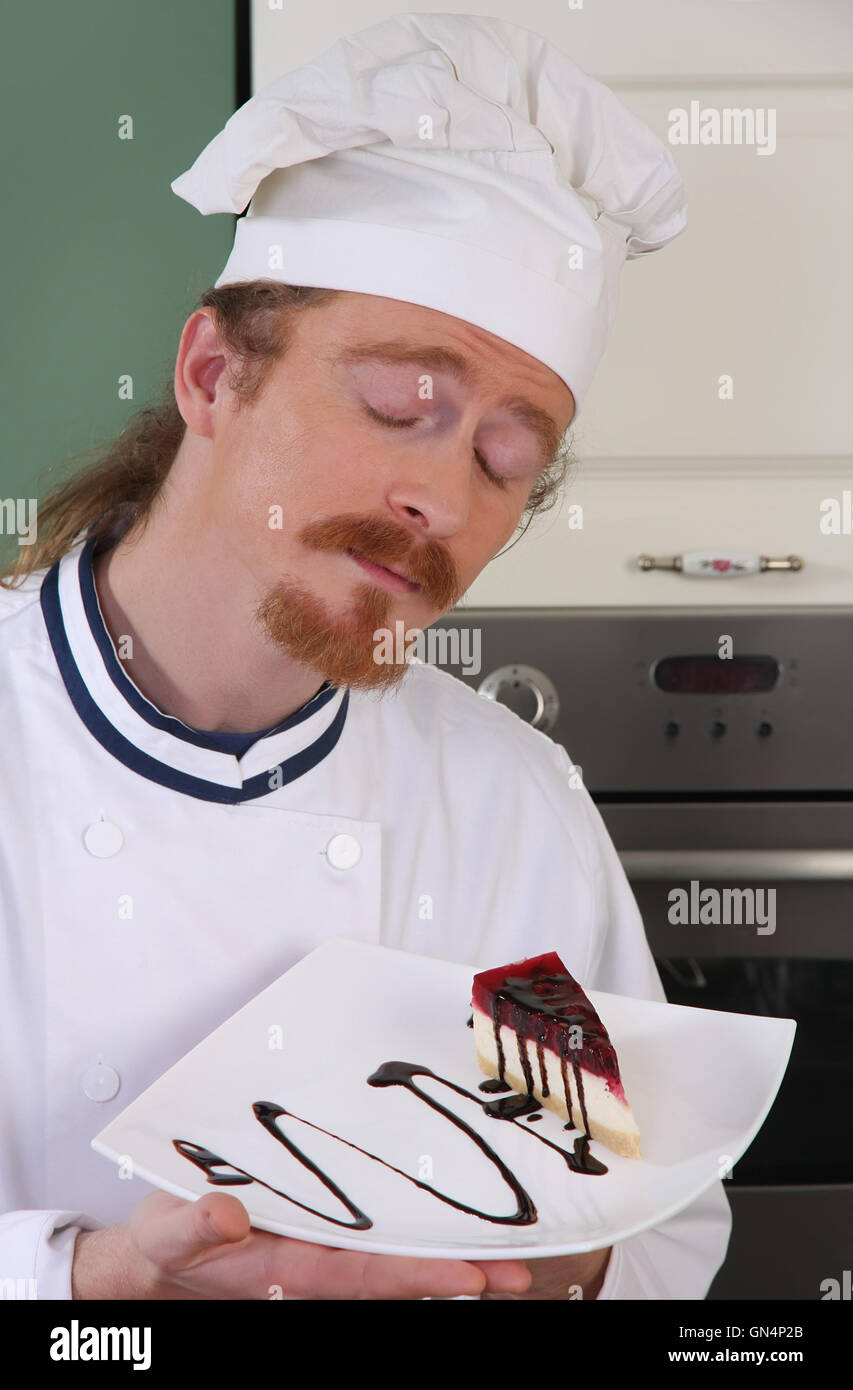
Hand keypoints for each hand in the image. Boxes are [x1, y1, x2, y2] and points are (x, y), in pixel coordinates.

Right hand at [71, 1191, 533, 1299]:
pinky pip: (377, 1237)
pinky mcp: (323, 1233)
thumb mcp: (169, 1234)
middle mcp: (317, 1264)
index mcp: (289, 1269)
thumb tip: (229, 1218)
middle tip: (520, 1273)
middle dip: (459, 1273)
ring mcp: (323, 1253)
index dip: (420, 1274)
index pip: (367, 1276)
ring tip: (511, 1262)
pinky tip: (453, 1227)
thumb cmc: (167, 1244)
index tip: (471, 1276)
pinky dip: (418, 1235)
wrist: (156, 1256)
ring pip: (397, 1257)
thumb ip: (196, 1227)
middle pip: (400, 1273)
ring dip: (451, 1258)